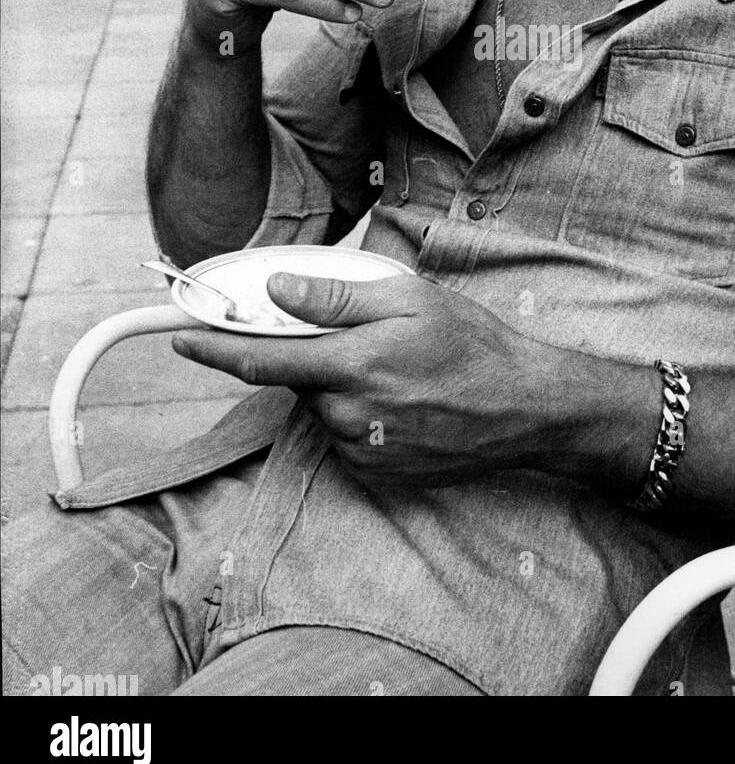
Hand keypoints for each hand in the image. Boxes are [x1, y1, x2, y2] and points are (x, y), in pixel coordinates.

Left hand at [171, 272, 654, 489]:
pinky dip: (359, 411)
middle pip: (297, 380)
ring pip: (322, 407)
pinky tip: (404, 398)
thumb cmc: (472, 343)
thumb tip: (277, 291)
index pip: (260, 358)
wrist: (523, 406)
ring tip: (398, 367)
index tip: (183, 337)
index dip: (214, 347)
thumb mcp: (409, 298)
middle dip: (313, 354)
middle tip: (364, 335)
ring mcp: (360, 450)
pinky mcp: (376, 472)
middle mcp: (346, 416)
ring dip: (339, 384)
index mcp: (350, 366)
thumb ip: (336, 297)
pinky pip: (346, 434)